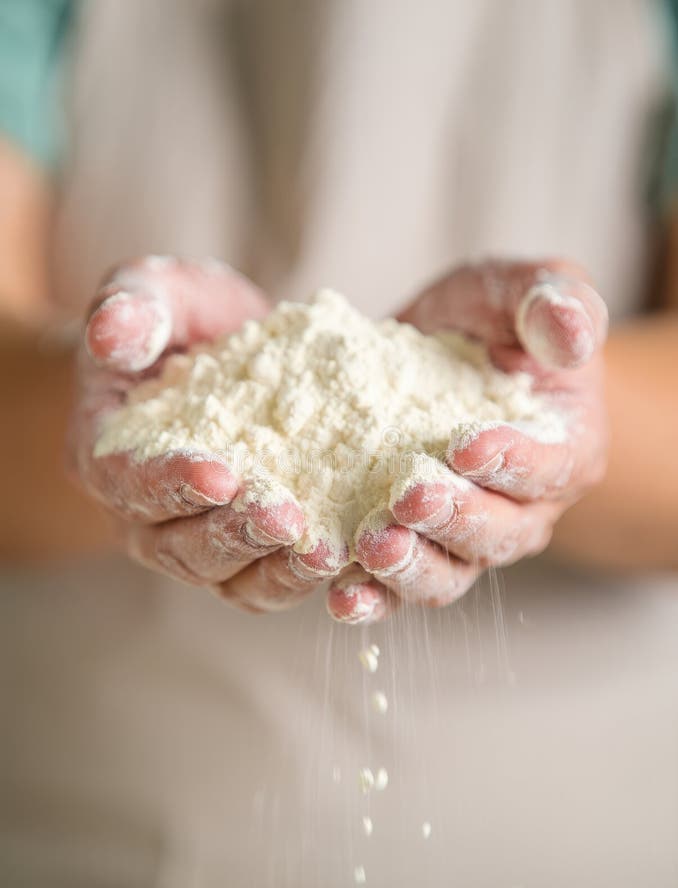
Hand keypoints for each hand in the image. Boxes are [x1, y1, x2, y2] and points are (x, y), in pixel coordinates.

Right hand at [72, 256, 345, 613]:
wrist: (221, 352)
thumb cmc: (182, 320)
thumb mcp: (158, 291)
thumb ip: (132, 304)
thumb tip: (112, 334)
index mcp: (107, 452)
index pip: (126, 480)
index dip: (170, 482)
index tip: (222, 473)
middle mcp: (142, 512)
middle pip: (176, 544)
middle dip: (231, 533)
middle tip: (286, 516)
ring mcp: (193, 538)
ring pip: (223, 576)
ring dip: (273, 568)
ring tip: (327, 552)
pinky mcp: (243, 552)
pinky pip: (263, 582)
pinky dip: (299, 577)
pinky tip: (346, 558)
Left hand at [327, 259, 608, 623]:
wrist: (440, 349)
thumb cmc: (494, 319)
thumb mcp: (523, 291)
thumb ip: (554, 302)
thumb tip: (569, 333)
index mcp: (565, 449)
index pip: (549, 467)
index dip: (511, 461)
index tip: (464, 444)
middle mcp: (523, 507)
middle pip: (497, 533)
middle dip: (453, 518)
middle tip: (408, 497)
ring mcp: (464, 534)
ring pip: (448, 571)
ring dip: (410, 567)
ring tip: (371, 547)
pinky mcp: (412, 543)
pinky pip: (395, 583)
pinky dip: (370, 595)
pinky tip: (338, 594)